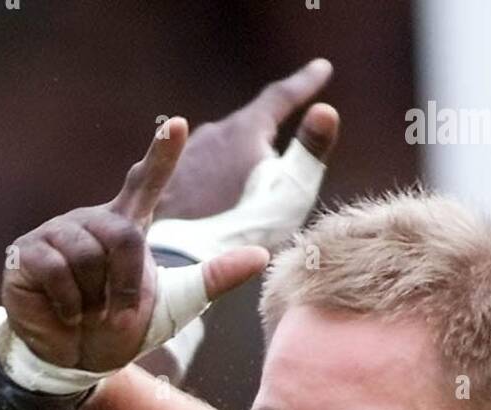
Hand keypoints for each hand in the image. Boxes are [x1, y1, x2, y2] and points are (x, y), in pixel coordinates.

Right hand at [0, 117, 266, 375]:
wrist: (75, 361)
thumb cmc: (119, 328)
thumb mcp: (175, 305)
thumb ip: (213, 278)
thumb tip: (263, 256)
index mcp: (126, 226)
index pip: (145, 183)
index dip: (160, 155)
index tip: (177, 124)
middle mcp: (91, 221)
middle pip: (124, 236)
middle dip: (129, 285)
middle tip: (120, 314)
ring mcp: (56, 233)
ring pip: (88, 255)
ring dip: (95, 299)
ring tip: (88, 311)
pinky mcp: (26, 253)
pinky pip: (55, 270)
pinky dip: (68, 303)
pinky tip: (66, 314)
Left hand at [153, 58, 338, 222]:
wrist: (180, 260)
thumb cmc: (243, 228)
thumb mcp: (289, 192)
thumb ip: (310, 151)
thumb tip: (327, 110)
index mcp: (243, 131)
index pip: (280, 97)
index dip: (305, 82)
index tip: (322, 68)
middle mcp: (209, 135)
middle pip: (246, 125)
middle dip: (265, 127)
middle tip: (284, 129)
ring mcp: (182, 158)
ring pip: (216, 149)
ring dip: (233, 155)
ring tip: (244, 175)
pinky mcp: (163, 185)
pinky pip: (194, 172)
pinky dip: (209, 177)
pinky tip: (208, 196)